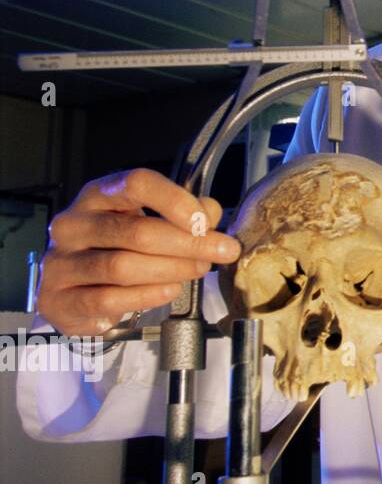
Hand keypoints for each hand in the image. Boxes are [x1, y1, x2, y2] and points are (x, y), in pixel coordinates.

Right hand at [37, 168, 242, 336]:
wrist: (74, 287)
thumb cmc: (116, 247)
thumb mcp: (149, 219)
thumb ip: (184, 214)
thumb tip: (210, 212)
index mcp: (97, 196)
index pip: (136, 183)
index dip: (175, 200)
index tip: (205, 221)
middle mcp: (73, 225)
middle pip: (136, 230)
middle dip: (188, 243)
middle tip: (221, 251)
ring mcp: (60, 262)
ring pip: (122, 266)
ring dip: (171, 270)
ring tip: (197, 270)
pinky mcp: (58, 299)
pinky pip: (108, 299)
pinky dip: (146, 296)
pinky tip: (169, 289)